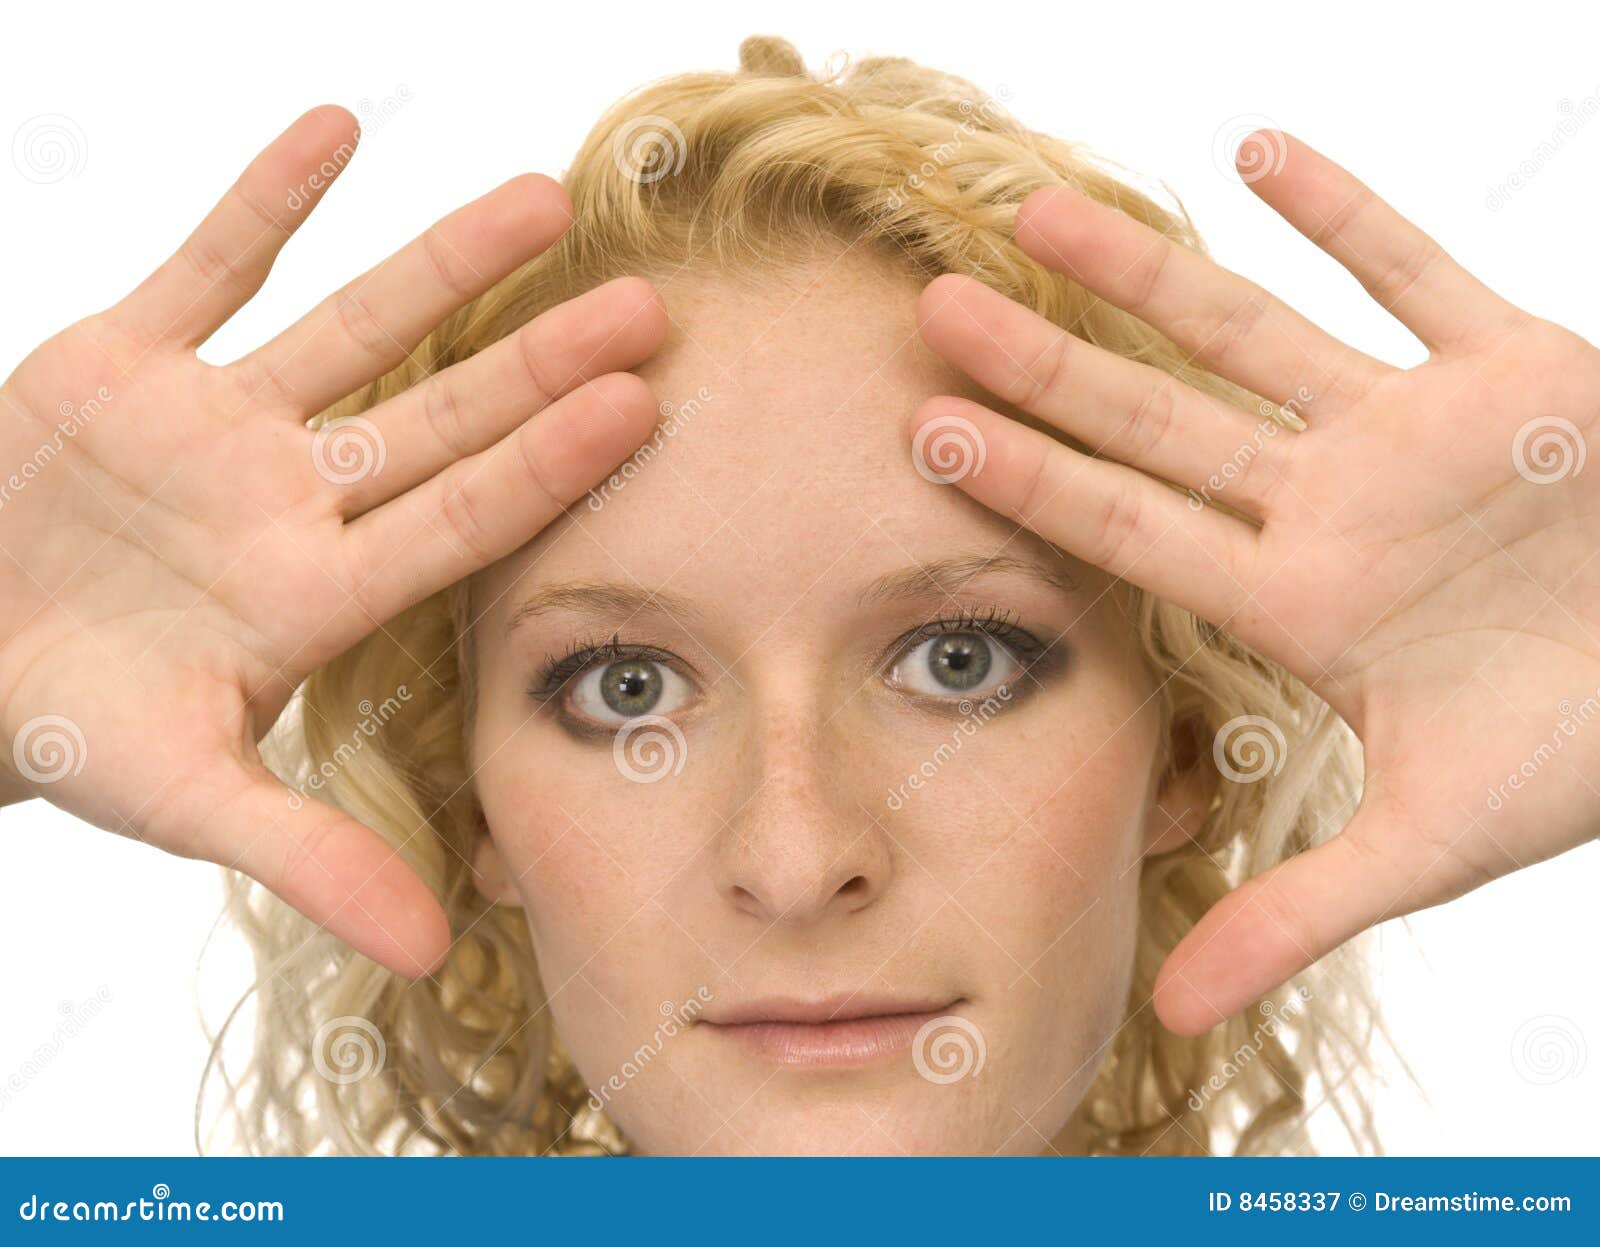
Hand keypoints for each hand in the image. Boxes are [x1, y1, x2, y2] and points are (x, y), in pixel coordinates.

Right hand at [0, 107, 665, 975]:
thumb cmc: (62, 735)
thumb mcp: (178, 797)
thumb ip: (307, 858)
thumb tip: (434, 956)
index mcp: (316, 592)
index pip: (459, 516)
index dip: (547, 464)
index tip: (640, 406)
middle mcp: (292, 498)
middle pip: (440, 417)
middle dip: (535, 363)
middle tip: (648, 304)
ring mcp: (215, 425)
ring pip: (351, 327)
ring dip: (440, 264)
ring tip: (541, 198)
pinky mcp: (121, 363)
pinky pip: (204, 265)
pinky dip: (262, 200)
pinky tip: (340, 126)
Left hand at [910, 130, 1599, 1034]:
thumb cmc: (1580, 754)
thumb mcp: (1435, 840)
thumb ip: (1300, 912)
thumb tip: (1173, 1013)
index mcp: (1299, 604)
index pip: (1131, 532)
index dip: (1028, 485)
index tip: (920, 434)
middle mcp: (1330, 507)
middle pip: (1160, 422)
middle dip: (1050, 368)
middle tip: (931, 307)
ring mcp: (1414, 433)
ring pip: (1258, 334)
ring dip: (1154, 273)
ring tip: (1041, 213)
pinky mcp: (1519, 370)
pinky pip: (1420, 271)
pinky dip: (1350, 212)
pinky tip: (1253, 147)